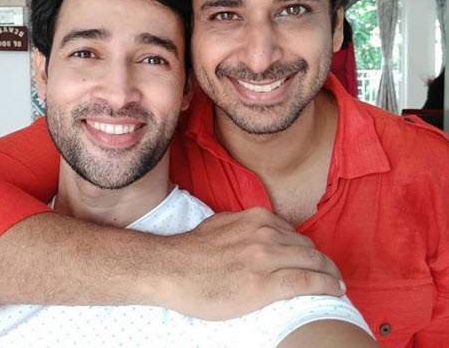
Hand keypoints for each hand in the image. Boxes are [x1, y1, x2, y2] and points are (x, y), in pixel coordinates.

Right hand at [157, 207, 343, 319]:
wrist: (172, 269)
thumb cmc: (193, 250)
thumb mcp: (222, 223)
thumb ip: (246, 225)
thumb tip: (261, 232)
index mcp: (256, 218)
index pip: (295, 234)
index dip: (308, 250)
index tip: (314, 260)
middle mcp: (265, 233)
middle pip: (308, 248)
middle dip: (323, 262)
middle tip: (332, 275)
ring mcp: (266, 257)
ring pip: (313, 263)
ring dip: (330, 274)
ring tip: (337, 284)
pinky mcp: (265, 284)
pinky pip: (306, 282)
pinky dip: (326, 286)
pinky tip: (336, 291)